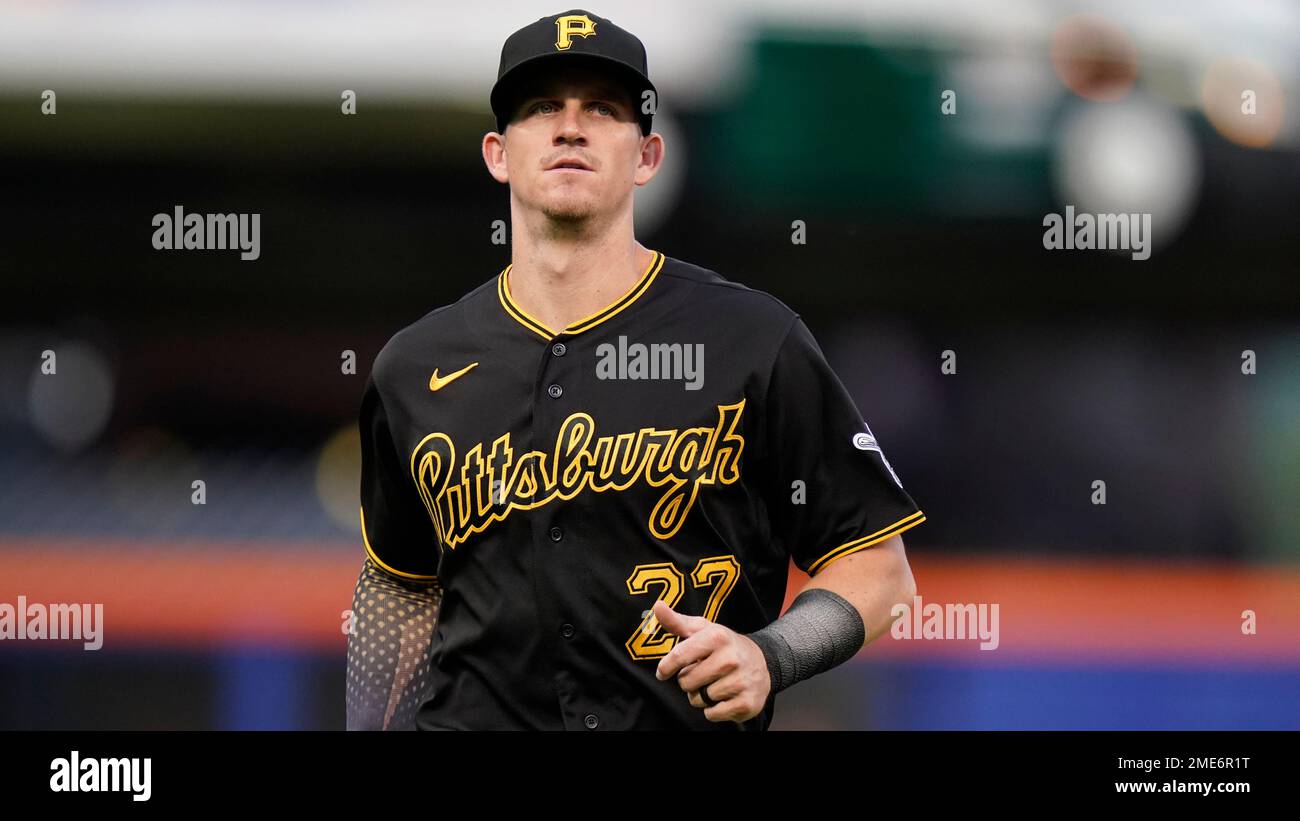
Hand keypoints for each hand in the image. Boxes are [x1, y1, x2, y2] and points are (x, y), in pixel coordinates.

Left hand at [651, 599, 771, 722]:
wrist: (762, 661)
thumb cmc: (724, 646)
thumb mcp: (702, 630)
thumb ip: (676, 621)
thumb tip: (657, 606)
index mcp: (717, 637)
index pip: (679, 656)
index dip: (666, 667)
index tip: (662, 672)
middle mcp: (730, 658)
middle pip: (686, 682)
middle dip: (689, 681)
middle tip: (702, 673)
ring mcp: (740, 681)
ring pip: (698, 699)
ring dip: (701, 695)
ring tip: (714, 683)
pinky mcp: (746, 703)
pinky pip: (712, 714)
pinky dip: (713, 710)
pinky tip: (723, 696)